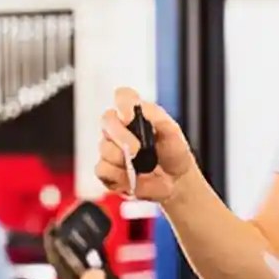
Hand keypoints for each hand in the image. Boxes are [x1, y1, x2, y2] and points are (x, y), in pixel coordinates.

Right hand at [96, 87, 195, 202]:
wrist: (175, 181)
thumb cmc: (173, 153)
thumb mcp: (173, 134)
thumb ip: (158, 119)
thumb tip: (140, 109)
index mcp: (136, 114)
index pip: (123, 96)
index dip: (123, 103)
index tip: (130, 117)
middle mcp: (120, 128)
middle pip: (107, 120)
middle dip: (121, 136)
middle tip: (137, 150)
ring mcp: (111, 148)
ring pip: (104, 148)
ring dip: (122, 158)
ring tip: (141, 167)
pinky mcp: (107, 170)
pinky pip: (102, 169)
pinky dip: (118, 175)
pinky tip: (132, 177)